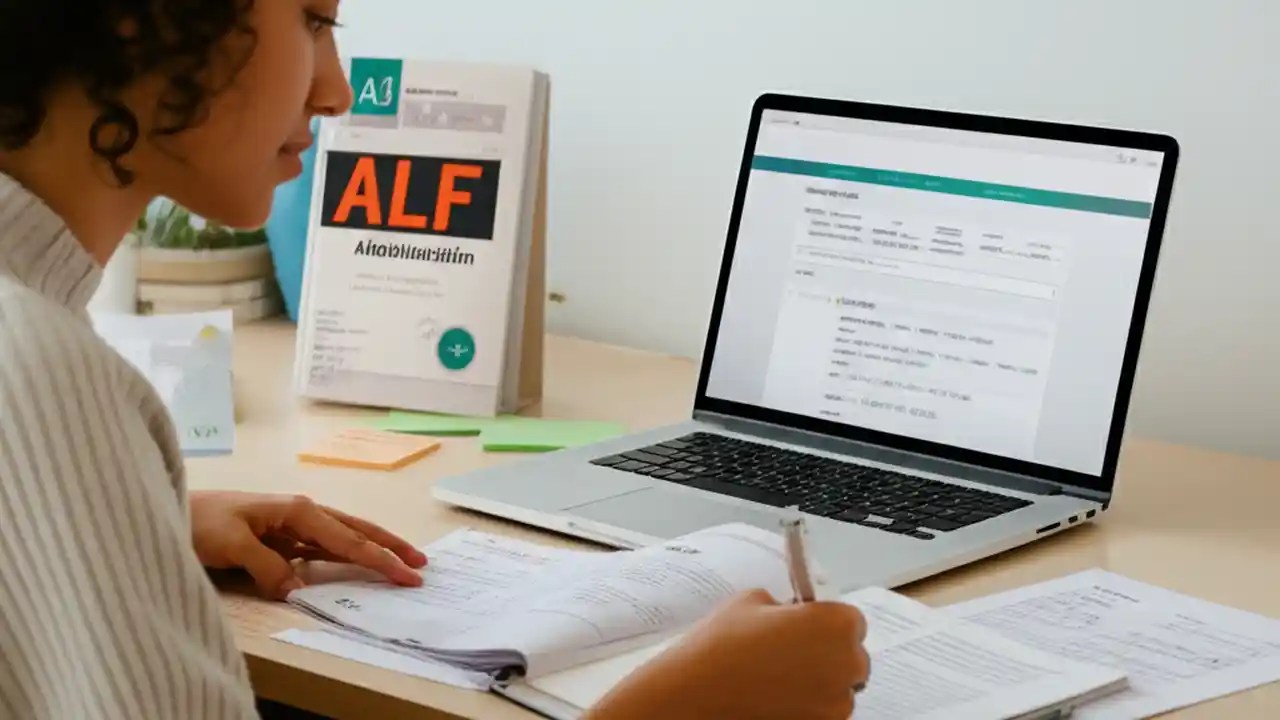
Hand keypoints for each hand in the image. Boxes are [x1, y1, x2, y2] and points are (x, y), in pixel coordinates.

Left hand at [190, 491, 426, 599]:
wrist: (167, 511)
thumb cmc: (199, 521)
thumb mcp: (232, 543)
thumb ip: (269, 567)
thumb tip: (298, 588)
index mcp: (298, 510)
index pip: (348, 539)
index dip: (380, 559)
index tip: (407, 575)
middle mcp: (302, 514)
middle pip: (356, 532)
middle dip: (389, 547)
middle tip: (420, 564)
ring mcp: (292, 526)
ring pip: (343, 539)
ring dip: (371, 550)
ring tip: (399, 562)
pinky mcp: (280, 540)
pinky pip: (321, 550)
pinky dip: (344, 557)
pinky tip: (355, 564)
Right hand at [585, 589, 869, 719]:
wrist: (693, 697)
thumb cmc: (721, 646)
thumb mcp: (751, 602)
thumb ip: (784, 606)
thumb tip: (793, 614)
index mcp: (836, 625)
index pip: (853, 621)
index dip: (828, 622)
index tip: (809, 626)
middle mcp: (846, 665)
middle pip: (852, 657)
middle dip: (828, 653)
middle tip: (792, 652)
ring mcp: (836, 705)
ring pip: (839, 689)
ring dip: (818, 682)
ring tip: (777, 678)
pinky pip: (821, 712)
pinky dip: (805, 706)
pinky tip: (775, 698)